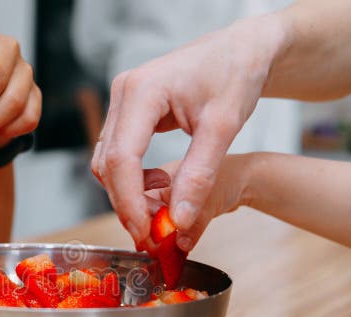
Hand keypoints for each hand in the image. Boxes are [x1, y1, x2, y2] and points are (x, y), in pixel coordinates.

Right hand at [93, 14, 286, 249]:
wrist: (242, 48)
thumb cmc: (235, 75)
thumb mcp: (222, 128)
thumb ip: (199, 176)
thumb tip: (178, 222)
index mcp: (142, 91)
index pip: (121, 158)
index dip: (129, 201)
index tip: (147, 233)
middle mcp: (123, 93)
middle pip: (108, 164)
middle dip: (128, 203)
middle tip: (155, 234)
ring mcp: (122, 101)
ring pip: (108, 162)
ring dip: (129, 193)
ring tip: (163, 208)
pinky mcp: (128, 110)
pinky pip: (118, 153)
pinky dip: (133, 178)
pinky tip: (161, 186)